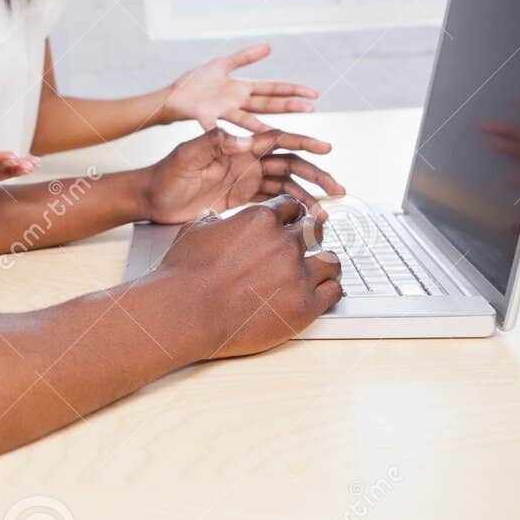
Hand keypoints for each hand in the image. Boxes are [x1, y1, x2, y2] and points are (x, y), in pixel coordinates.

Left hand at [141, 127, 344, 223]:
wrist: (152, 198)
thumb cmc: (166, 172)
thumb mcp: (187, 154)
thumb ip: (213, 142)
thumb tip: (244, 138)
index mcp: (238, 146)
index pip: (276, 140)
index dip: (302, 142)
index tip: (324, 148)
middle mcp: (247, 161)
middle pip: (290, 164)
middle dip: (315, 174)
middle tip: (338, 187)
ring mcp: (247, 181)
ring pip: (287, 187)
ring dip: (309, 197)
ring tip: (328, 212)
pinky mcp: (243, 201)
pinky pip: (275, 204)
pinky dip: (293, 211)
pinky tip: (307, 220)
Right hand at [151, 195, 342, 359]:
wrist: (187, 312)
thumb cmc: (185, 275)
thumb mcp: (194, 232)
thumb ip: (213, 221)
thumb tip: (213, 218)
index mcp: (260, 219)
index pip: (290, 207)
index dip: (291, 216)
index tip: (291, 225)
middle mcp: (285, 243)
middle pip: (315, 230)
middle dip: (310, 237)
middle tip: (305, 247)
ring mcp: (298, 274)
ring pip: (331, 260)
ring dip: (323, 264)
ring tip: (317, 272)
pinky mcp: (306, 305)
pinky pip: (334, 291)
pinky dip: (328, 290)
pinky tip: (319, 293)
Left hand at [161, 43, 318, 132]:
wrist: (173, 95)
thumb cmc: (197, 82)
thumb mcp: (222, 64)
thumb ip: (245, 57)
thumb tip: (270, 46)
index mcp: (242, 89)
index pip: (272, 89)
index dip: (293, 91)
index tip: (314, 94)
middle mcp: (236, 103)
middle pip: (267, 105)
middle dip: (288, 107)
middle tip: (312, 110)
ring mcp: (222, 111)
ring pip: (246, 120)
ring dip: (261, 127)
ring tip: (278, 134)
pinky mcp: (204, 116)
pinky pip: (213, 127)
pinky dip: (221, 135)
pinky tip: (232, 143)